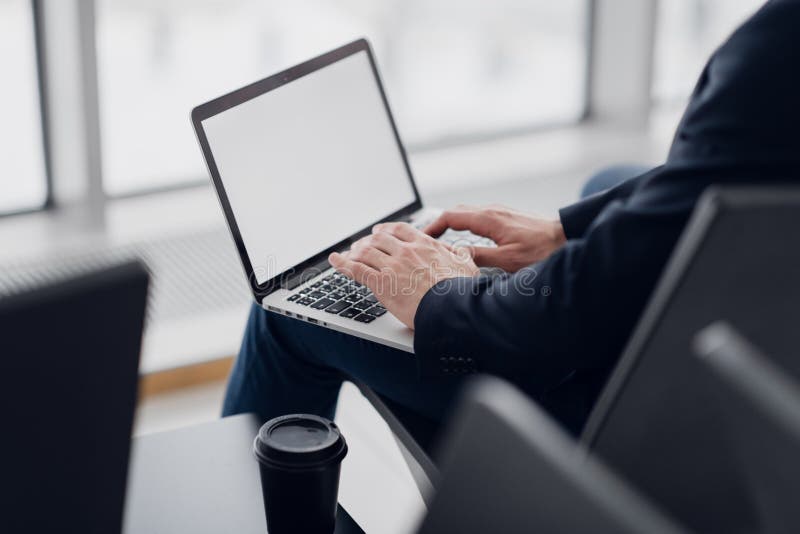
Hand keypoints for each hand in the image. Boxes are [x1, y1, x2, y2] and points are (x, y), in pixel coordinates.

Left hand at [329, 222, 478, 328]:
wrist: (451, 310)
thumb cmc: (461, 292)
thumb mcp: (467, 266)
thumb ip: (461, 255)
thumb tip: (462, 251)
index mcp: (425, 245)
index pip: (400, 230)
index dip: (386, 229)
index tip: (381, 231)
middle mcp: (406, 252)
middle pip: (379, 238)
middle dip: (367, 240)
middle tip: (361, 245)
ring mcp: (392, 267)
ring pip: (365, 252)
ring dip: (354, 252)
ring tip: (347, 254)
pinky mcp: (381, 283)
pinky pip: (356, 269)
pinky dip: (342, 264)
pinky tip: (335, 261)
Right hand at [424, 205, 565, 272]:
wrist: (567, 239)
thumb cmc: (542, 250)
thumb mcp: (506, 260)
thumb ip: (477, 257)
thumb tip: (453, 256)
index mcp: (488, 218)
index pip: (450, 216)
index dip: (432, 227)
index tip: (421, 237)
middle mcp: (492, 211)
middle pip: (456, 213)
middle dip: (439, 225)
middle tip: (427, 240)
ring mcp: (501, 212)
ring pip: (468, 214)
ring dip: (452, 225)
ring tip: (442, 240)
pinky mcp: (508, 218)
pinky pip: (479, 218)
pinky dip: (466, 226)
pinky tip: (467, 239)